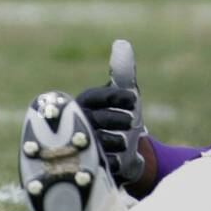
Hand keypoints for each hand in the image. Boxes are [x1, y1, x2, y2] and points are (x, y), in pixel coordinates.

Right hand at [76, 40, 148, 188]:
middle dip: (116, 119)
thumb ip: (123, 71)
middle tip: (132, 121)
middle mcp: (76, 123)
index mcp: (84, 102)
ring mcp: (79, 146)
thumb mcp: (126, 93)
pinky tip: (120, 159)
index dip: (115, 97)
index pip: (96, 96)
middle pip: (95, 119)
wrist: (127, 153)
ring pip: (95, 142)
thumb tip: (121, 43)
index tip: (134, 99)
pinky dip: (113, 161)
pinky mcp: (86, 167)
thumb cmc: (123, 116)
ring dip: (115, 141)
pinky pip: (98, 164)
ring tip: (124, 142)